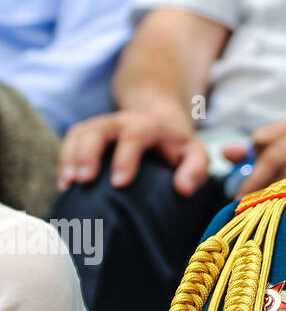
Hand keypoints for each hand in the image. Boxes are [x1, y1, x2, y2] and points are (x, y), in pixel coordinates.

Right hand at [58, 110, 208, 195]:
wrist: (158, 122)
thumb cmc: (176, 146)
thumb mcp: (195, 154)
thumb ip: (196, 169)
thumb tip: (183, 189)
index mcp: (149, 126)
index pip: (135, 136)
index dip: (125, 158)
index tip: (119, 183)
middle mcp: (122, 122)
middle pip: (99, 130)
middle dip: (89, 154)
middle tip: (84, 180)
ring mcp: (102, 125)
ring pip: (80, 134)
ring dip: (71, 158)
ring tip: (68, 184)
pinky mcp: (87, 132)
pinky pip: (70, 141)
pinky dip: (64, 160)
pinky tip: (64, 184)